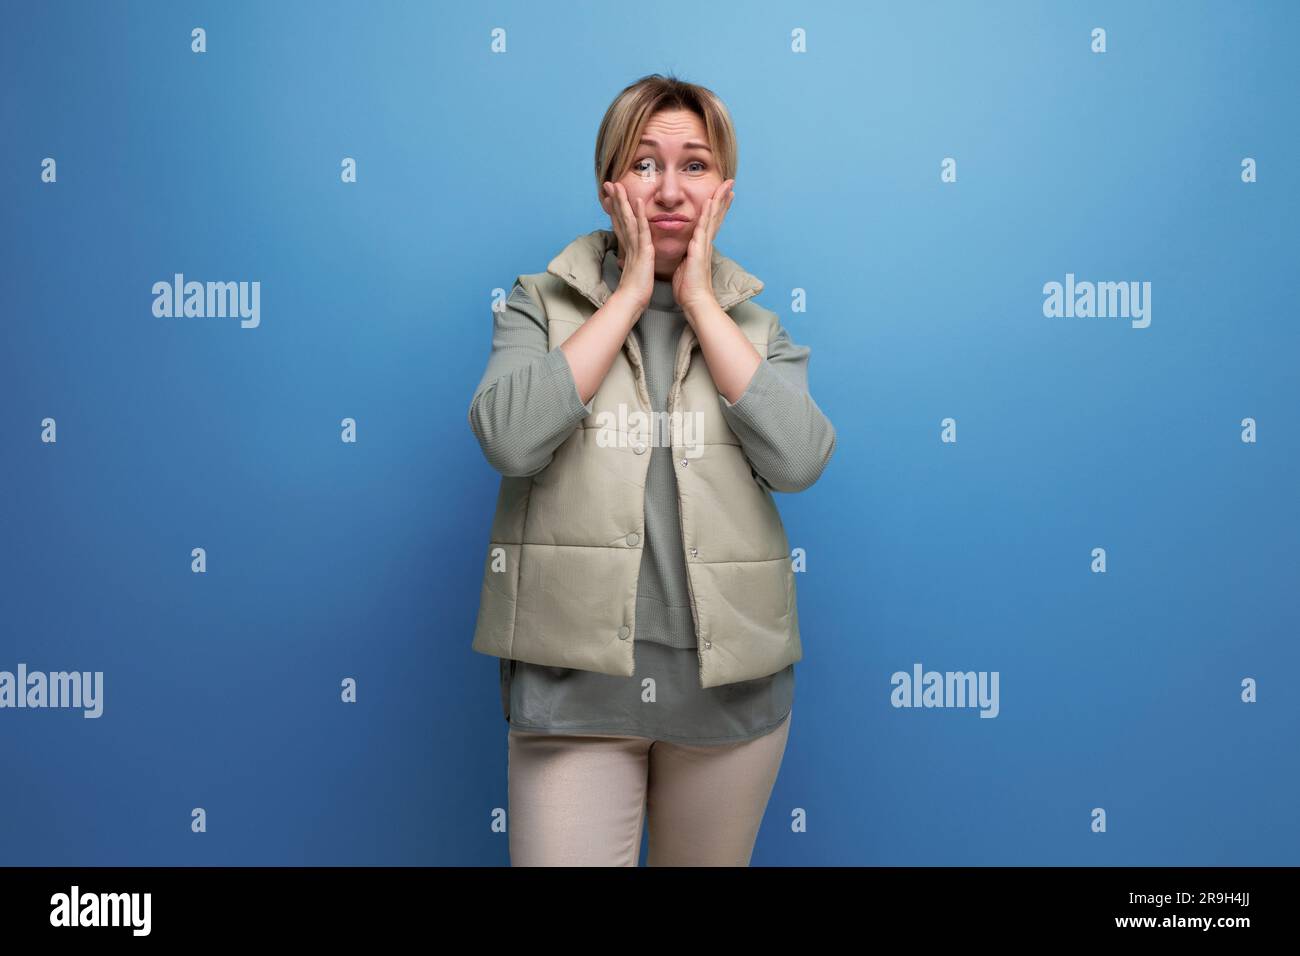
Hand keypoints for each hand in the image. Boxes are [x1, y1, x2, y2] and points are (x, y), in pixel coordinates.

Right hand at [601, 181, 654, 308]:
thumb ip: (629, 263)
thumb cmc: (633, 291)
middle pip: (620, 217)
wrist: (631, 301)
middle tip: (608, 184)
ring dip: (623, 201)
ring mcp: (635, 246)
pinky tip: (637, 201)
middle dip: (615, 200)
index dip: (616, 210)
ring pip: (628, 219)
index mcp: (629, 248)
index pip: (621, 225)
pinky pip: (641, 228)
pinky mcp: (642, 250)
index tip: (611, 197)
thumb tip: (625, 262)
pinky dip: (639, 214)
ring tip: (618, 185)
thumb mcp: (633, 273)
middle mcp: (629, 244)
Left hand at [672, 178, 734, 315]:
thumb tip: (684, 254)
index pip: (711, 223)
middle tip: (730, 184)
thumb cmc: (689, 288)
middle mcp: (706, 244)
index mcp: (702, 247)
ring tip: (725, 186)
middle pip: (717, 216)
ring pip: (713, 218)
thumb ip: (686, 257)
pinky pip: (703, 228)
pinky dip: (707, 215)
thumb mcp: (685, 267)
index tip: (722, 195)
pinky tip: (710, 202)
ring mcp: (704, 246)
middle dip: (723, 199)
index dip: (717, 209)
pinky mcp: (699, 250)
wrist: (695, 302)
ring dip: (719, 201)